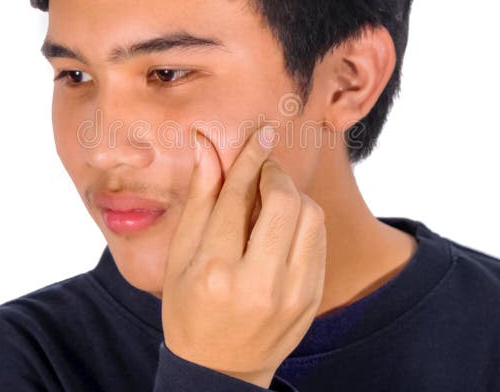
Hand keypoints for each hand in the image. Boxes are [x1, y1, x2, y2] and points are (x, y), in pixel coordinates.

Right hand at [161, 123, 327, 387]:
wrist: (220, 370)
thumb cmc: (189, 309)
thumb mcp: (180, 257)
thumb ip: (199, 200)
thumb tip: (208, 148)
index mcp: (214, 270)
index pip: (238, 197)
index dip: (250, 157)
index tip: (261, 132)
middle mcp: (257, 283)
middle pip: (284, 201)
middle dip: (276, 173)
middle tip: (264, 170)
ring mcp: (291, 294)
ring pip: (310, 216)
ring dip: (294, 195)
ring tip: (272, 201)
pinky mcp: (311, 299)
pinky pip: (319, 240)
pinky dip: (304, 221)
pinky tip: (284, 227)